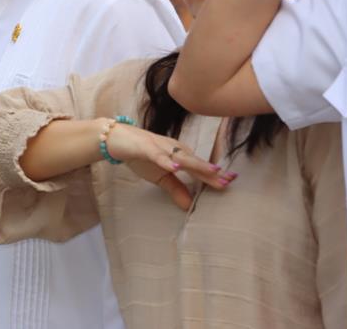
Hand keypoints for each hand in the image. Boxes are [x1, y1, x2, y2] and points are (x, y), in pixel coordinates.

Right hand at [104, 122, 236, 210]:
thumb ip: (176, 189)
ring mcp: (160, 147)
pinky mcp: (145, 147)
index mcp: (178, 155)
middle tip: (228, 180)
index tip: (232, 183)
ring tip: (212, 171)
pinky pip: (157, 155)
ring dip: (197, 164)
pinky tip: (175, 167)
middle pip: (195, 162)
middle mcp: (173, 149)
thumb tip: (189, 207)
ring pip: (181, 157)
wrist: (115, 138)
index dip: (214, 176)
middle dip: (211, 172)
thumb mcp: (160, 177)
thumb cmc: (140, 155)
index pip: (199, 168)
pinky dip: (167, 160)